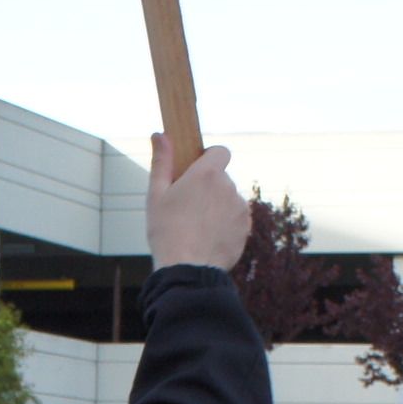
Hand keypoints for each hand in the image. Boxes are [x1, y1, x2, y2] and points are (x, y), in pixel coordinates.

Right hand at [147, 137, 250, 273]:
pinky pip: (237, 220)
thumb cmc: (166, 231)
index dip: (210, 158)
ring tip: (197, 228)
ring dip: (218, 207)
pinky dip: (226, 225)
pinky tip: (208, 239)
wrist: (187, 270)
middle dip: (209, 188)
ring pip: (229, 200)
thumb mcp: (156, 194)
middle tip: (187, 208)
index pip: (221, 151)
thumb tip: (160, 134)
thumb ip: (161, 161)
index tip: (197, 171)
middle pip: (222, 179)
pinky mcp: (246, 229)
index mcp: (207, 174)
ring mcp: (240, 209)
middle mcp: (228, 187)